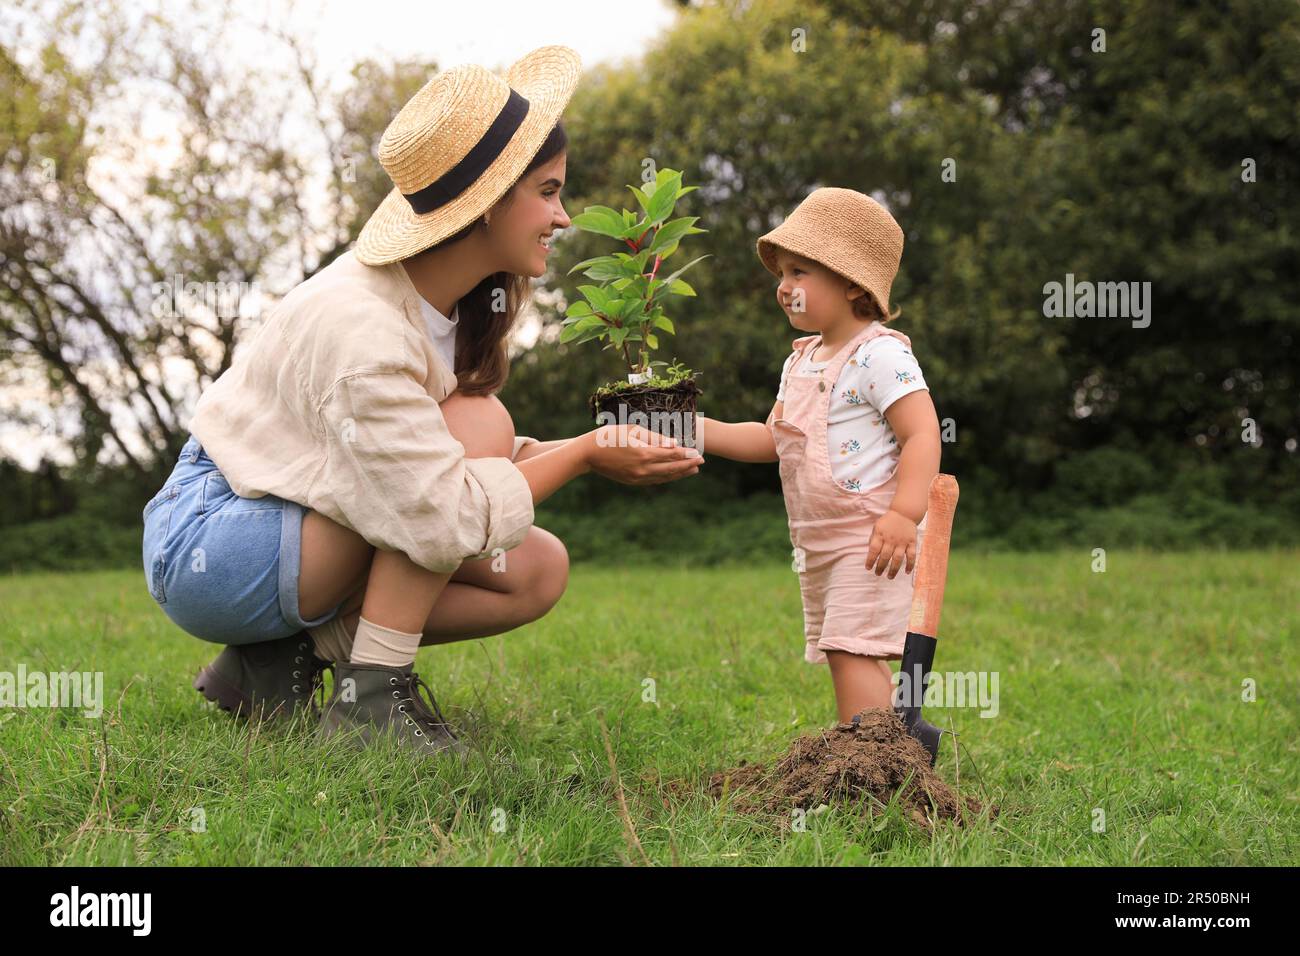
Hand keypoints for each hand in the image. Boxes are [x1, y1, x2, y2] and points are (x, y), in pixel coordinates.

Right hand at [584, 424, 701, 484]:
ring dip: (680, 473)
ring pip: (664, 477)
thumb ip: (655, 438)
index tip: (697, 451)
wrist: (589, 454)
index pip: (671, 454)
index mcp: (643, 453)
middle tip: (702, 461)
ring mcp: (637, 477)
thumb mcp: (632, 431)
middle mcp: (642, 468)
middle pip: (671, 467)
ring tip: (693, 470)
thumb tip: (674, 443)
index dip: (686, 453)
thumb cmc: (610, 436)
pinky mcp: (633, 481)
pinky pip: (654, 480)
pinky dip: (667, 478)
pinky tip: (675, 474)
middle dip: (688, 464)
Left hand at [865, 509, 916, 577]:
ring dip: (893, 569)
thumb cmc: (888, 522)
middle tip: (877, 574)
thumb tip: (871, 554)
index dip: (870, 560)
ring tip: (889, 577)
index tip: (868, 568)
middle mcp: (891, 539)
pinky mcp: (912, 542)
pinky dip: (910, 564)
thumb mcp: (877, 527)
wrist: (904, 512)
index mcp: (880, 535)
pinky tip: (906, 572)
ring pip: (898, 558)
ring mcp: (902, 541)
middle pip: (885, 556)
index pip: (874, 550)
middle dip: (880, 567)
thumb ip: (874, 539)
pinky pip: (911, 555)